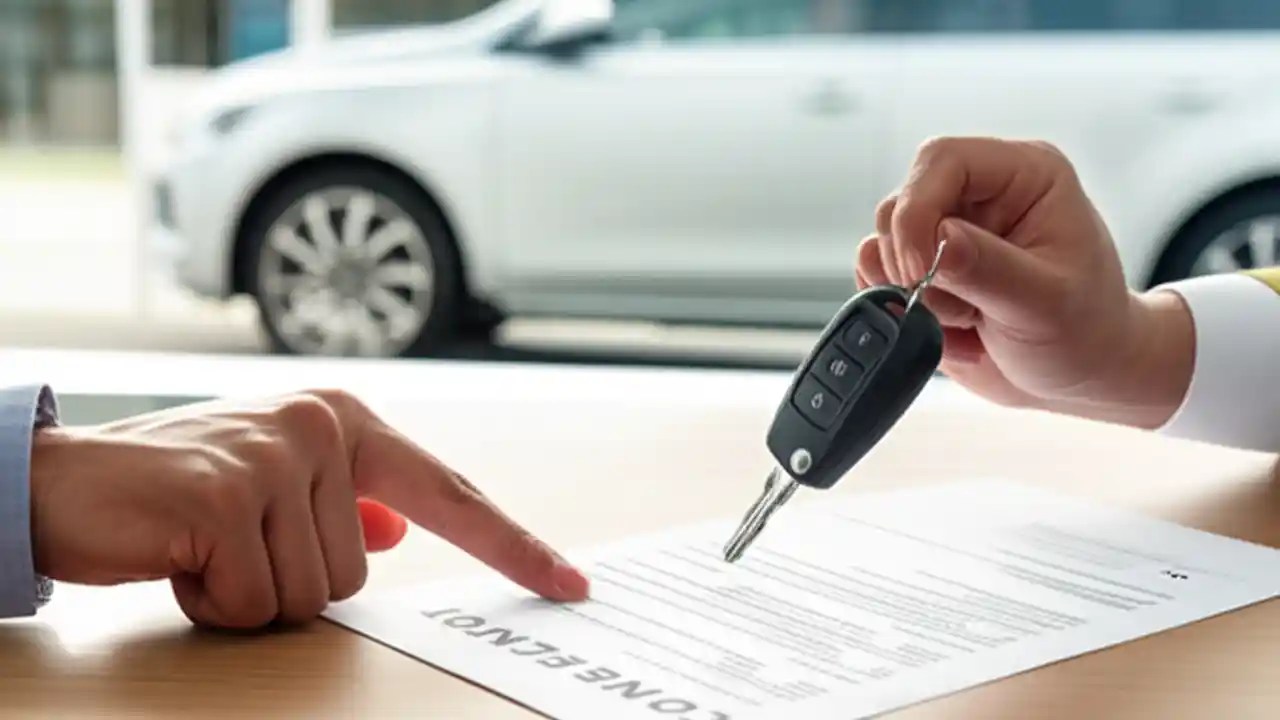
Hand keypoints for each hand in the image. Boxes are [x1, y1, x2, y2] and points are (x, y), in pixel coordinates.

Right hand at [29, 390, 589, 628]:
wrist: (65, 481)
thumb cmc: (178, 495)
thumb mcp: (274, 487)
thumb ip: (345, 504)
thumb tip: (397, 530)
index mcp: (347, 420)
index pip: (451, 494)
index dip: (513, 544)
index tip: (571, 582)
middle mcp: (322, 424)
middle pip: (362, 574)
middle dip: (290, 582)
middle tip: (230, 541)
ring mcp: (277, 453)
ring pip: (315, 596)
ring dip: (252, 594)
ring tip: (205, 546)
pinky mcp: (229, 491)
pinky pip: (258, 603)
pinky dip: (214, 602)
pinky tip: (181, 556)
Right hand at [856, 137, 1193, 428]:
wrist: (1079, 375)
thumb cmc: (1084, 331)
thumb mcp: (1047, 303)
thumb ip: (991, 269)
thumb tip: (938, 239)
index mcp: (1025, 176)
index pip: (943, 160)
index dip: (919, 210)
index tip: (923, 270)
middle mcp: (981, 194)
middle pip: (903, 201)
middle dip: (913, 261)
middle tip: (953, 306)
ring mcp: (948, 230)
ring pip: (883, 241)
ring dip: (910, 291)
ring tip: (965, 318)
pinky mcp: (925, 267)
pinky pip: (878, 276)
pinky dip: (899, 308)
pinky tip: (947, 326)